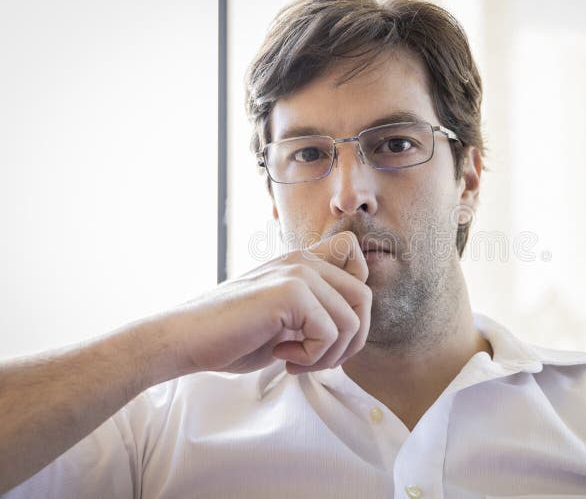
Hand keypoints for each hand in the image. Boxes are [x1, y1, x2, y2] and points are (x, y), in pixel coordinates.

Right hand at [165, 231, 370, 375]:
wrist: (185, 339)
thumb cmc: (232, 336)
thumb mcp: (285, 321)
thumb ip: (317, 313)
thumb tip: (355, 329)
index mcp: (303, 262)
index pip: (358, 265)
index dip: (354, 304)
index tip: (325, 332)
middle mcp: (304, 260)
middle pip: (364, 298)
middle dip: (350, 340)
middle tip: (315, 360)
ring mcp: (298, 272)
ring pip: (352, 320)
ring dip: (329, 354)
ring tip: (295, 362)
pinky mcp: (291, 292)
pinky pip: (330, 333)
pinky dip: (311, 357)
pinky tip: (281, 358)